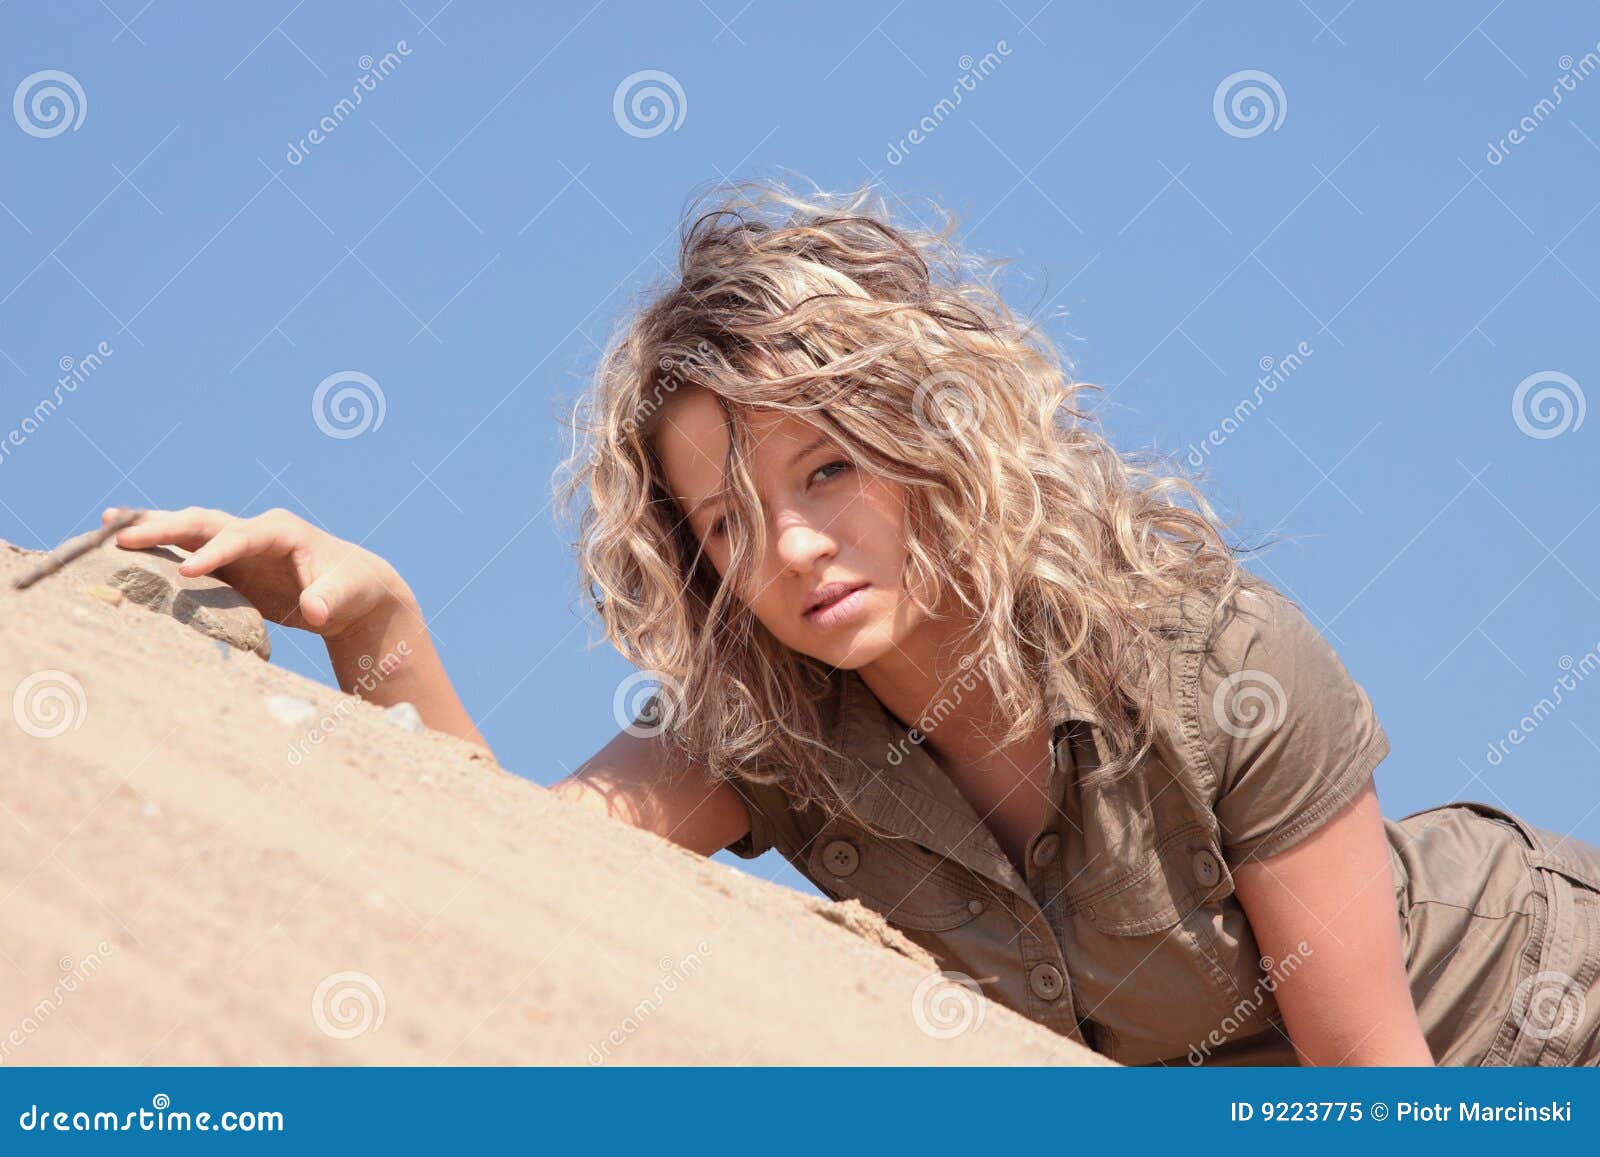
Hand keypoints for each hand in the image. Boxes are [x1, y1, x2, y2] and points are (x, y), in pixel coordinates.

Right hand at [103, 505, 412, 638]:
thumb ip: (329, 600)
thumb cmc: (352, 588)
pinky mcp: (228, 564)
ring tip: (109, 525)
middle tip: (122, 536)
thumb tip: (313, 611)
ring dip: (152, 527)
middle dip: (164, 528)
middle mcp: (252, 530)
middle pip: (202, 523)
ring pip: (188, 530)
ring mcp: (237, 545)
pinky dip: (159, 548)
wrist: (351, 590)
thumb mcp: (347, 595)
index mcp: (280, 531)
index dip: (214, 554)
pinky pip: (187, 552)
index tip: (186, 574)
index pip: (239, 538)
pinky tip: (125, 548)